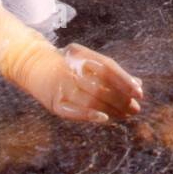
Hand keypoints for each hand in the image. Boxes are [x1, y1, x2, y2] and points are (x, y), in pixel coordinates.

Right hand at [0, 3, 143, 124]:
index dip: (125, 81)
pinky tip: (105, 118)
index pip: (108, 68)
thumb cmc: (68, 64)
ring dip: (111, 110)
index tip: (140, 93)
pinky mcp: (55, 103)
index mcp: (81, 55)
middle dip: (121, 99)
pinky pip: (74, 111)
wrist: (32, 65)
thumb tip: (138, 85)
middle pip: (102, 87)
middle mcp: (70, 70)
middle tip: (135, 109)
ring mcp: (61, 86)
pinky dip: (90, 115)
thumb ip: (112, 73)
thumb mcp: (88, 61)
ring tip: (125, 115)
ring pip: (91, 100)